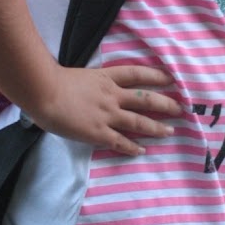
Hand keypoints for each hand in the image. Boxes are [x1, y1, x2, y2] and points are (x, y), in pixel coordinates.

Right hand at [34, 63, 181, 157]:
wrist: (44, 92)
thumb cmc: (54, 82)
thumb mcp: (80, 77)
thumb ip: (92, 84)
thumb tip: (93, 91)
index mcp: (106, 78)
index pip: (136, 74)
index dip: (155, 76)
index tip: (170, 79)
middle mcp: (112, 96)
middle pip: (145, 99)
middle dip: (165, 104)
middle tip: (180, 108)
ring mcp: (107, 115)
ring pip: (138, 121)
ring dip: (156, 127)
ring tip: (170, 131)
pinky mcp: (99, 133)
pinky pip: (121, 142)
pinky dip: (133, 147)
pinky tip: (142, 150)